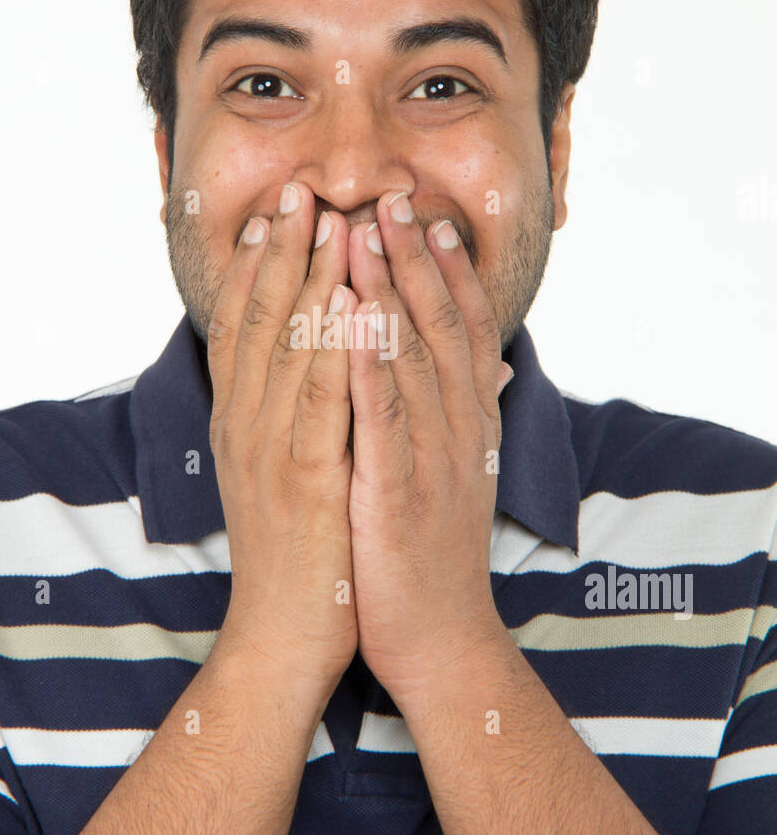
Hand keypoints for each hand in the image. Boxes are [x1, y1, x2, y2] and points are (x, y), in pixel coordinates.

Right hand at [206, 182, 358, 692]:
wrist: (283, 639)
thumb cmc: (300, 556)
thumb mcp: (295, 474)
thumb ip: (304, 418)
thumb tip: (328, 370)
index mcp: (242, 423)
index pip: (242, 328)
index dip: (256, 267)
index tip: (275, 214)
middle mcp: (245, 427)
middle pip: (259, 322)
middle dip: (280, 251)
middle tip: (298, 189)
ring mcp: (270, 451)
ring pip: (287, 349)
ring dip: (309, 280)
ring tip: (328, 221)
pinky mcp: (306, 479)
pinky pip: (321, 399)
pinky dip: (336, 345)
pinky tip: (353, 302)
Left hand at [346, 192, 512, 701]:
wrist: (436, 638)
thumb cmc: (430, 551)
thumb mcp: (453, 473)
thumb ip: (462, 416)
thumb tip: (487, 371)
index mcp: (467, 422)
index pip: (461, 330)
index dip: (446, 271)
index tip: (428, 216)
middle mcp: (458, 428)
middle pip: (438, 327)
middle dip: (415, 258)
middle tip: (394, 196)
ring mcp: (430, 455)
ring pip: (410, 356)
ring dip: (388, 289)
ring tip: (364, 229)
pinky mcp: (394, 488)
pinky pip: (379, 412)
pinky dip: (365, 357)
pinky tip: (347, 313)